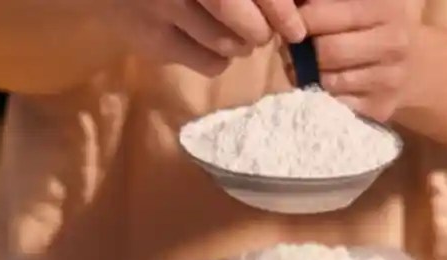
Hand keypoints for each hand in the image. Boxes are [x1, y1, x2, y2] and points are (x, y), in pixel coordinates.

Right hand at [107, 0, 305, 76]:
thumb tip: (287, 12)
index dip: (281, 11)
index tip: (295, 28)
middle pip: (245, 21)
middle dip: (260, 32)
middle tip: (260, 33)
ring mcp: (163, 8)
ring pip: (228, 44)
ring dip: (241, 46)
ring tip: (236, 38)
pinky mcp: (151, 40)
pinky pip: (208, 63)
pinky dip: (220, 60)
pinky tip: (211, 47)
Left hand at [299, 0, 413, 120]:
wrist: (421, 66)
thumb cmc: (380, 27)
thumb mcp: (366, 3)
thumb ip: (331, 2)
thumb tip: (292, 6)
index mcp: (385, 9)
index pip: (324, 14)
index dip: (301, 20)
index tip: (294, 23)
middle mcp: (393, 43)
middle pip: (327, 50)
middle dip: (303, 50)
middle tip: (294, 48)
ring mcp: (389, 79)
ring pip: (329, 81)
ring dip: (310, 75)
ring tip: (307, 65)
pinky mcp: (381, 107)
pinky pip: (337, 103)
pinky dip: (324, 94)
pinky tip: (326, 83)